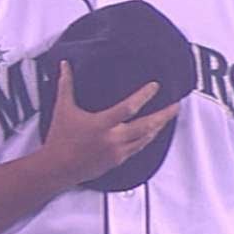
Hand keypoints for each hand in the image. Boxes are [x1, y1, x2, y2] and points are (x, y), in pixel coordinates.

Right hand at [40, 61, 179, 187]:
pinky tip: (153, 132)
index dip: (144, 96)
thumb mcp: (63, 108)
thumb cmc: (60, 139)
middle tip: (176, 106)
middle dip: (164, 115)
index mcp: (101, 125)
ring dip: (158, 127)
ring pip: (145, 139)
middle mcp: (112, 139)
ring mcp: (117, 152)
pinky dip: (148, 138)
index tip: (155, 86)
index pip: (129, 108)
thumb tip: (65, 65)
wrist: (57, 168)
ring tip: (169, 117)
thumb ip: (66, 84)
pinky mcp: (117, 161)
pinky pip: (138, 148)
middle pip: (146, 126)